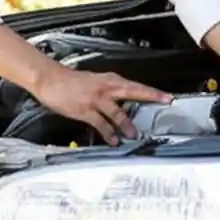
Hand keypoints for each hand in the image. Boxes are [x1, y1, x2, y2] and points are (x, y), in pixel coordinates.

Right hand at [32, 65, 172, 145]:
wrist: (51, 79)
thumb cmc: (71, 81)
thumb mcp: (95, 81)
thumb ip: (109, 91)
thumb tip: (124, 101)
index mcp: (110, 80)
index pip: (135, 86)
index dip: (152, 91)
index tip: (168, 96)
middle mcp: (106, 87)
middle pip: (133, 90)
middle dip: (151, 96)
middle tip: (166, 101)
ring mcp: (96, 98)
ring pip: (117, 111)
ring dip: (127, 123)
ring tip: (135, 134)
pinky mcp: (86, 110)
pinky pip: (101, 123)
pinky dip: (108, 132)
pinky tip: (114, 140)